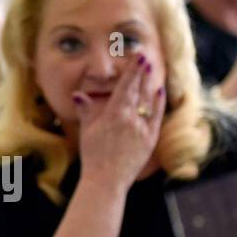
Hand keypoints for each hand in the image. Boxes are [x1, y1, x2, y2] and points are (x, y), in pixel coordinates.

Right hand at [73, 52, 165, 190]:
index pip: (126, 85)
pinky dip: (158, 102)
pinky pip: (157, 116)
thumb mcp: (87, 131)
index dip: (133, 69)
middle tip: (145, 57)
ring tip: (151, 70)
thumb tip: (78, 95)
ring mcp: (143, 129)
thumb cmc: (93, 156)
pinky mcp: (150, 139)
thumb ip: (86, 111)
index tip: (138, 56)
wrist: (106, 181)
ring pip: (149, 101)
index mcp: (114, 114)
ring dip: (150, 84)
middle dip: (142, 72)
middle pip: (139, 90)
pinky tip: (159, 91)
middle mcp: (131, 119)